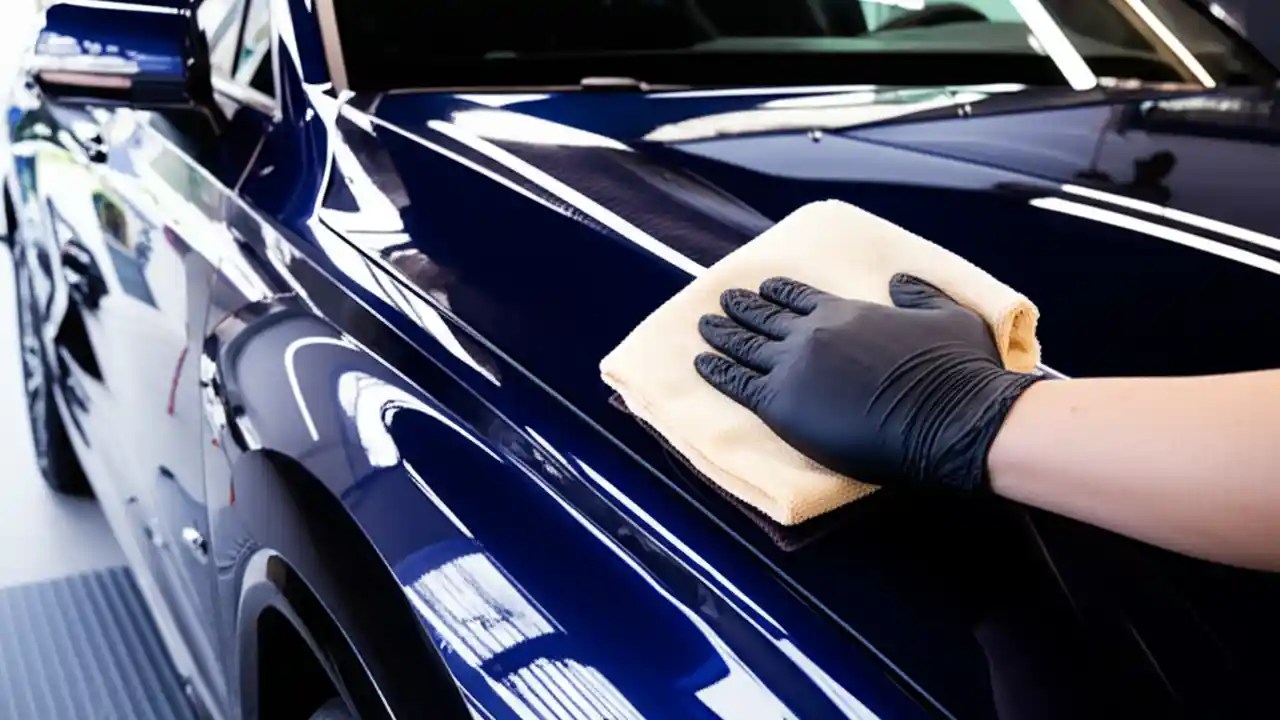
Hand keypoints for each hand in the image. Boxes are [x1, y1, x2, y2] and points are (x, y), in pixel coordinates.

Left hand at [695, 274, 1041, 491]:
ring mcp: (793, 367)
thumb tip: (899, 279)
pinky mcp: (781, 406)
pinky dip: (716, 371)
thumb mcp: (948, 314)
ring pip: (744, 346)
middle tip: (722, 300)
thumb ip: (917, 294)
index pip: (801, 297)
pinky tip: (700, 363)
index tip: (763, 286)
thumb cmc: (957, 370)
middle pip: (765, 317)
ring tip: (704, 325)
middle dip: (741, 307)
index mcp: (847, 311)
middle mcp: (813, 333)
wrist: (950, 418)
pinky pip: (737, 384)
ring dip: (721, 334)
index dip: (779, 292)